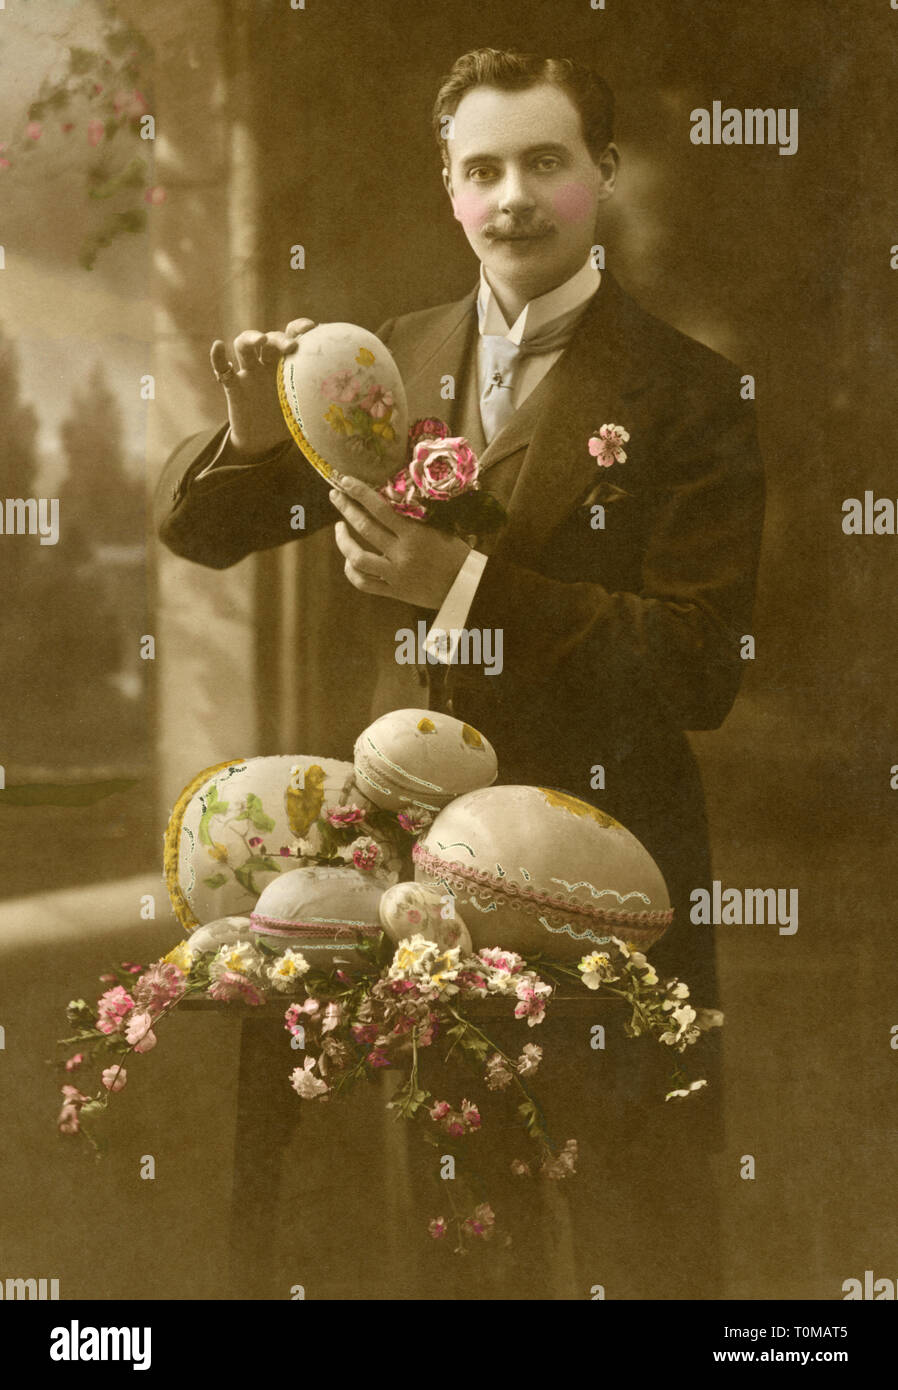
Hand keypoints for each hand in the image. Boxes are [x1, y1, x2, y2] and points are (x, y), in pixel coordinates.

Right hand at [209, 318, 315, 456]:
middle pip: (270, 339)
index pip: (293, 335)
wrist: (264, 440)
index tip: (312, 328)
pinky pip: (222, 368)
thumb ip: (322, 404)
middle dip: (280, 338)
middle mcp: (268, 363)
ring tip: (260, 339)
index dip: (300, 327)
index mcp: (288, 364)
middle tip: (292, 347)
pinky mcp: (234, 386)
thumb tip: (348, 409)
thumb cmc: (289, 420)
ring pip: (244, 345)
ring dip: (251, 338)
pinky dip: (217, 356)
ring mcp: (249, 372)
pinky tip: (218, 346)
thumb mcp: (307, 411)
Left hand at [330, 477, 471, 609]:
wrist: (467, 587)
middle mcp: (402, 553)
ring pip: (357, 557)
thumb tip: (391, 498)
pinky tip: (348, 561)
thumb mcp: (440, 529)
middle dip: (345, 508)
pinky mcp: (394, 591)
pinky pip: (364, 583)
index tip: (345, 480)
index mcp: (415, 534)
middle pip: (364, 527)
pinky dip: (351, 571)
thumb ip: (415, 518)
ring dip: (342, 541)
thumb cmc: (456, 554)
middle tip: (335, 495)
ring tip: (338, 529)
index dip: (360, 492)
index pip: (380, 509)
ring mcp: (395, 574)